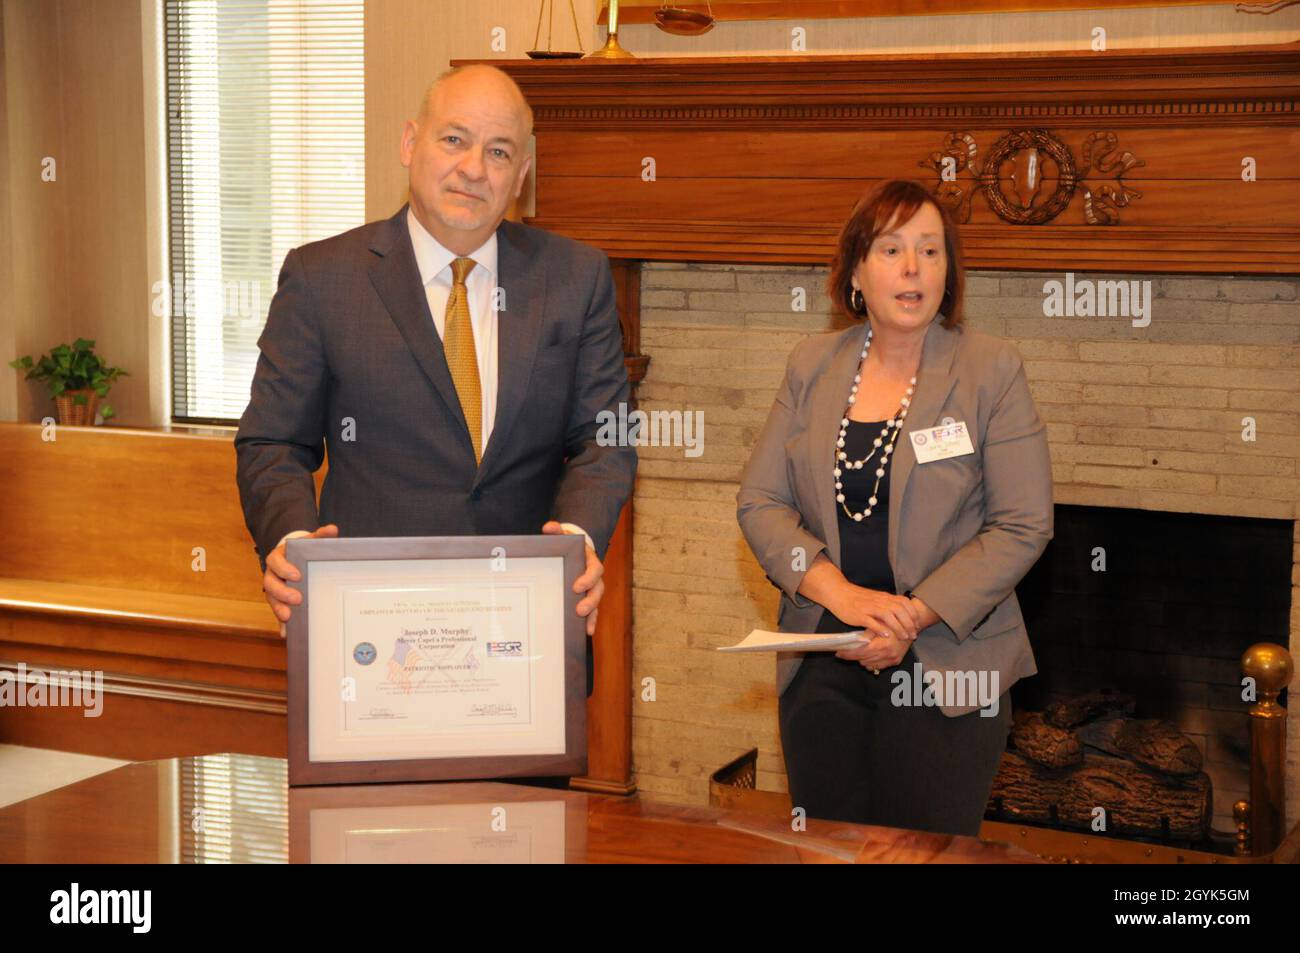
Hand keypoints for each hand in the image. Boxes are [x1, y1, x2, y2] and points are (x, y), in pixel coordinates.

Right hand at [263, 524, 338, 634]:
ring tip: (289, 617)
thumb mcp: (309, 541)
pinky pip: (277, 613)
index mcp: (277, 558)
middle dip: (282, 592)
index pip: (276, 563)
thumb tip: (332, 529)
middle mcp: (271, 574)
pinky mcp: (278, 602)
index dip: (284, 569)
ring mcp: (273, 590)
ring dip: (279, 609)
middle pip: (270, 584)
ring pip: (271, 600)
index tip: (297, 575)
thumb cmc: (302, 551)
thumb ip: (320, 535)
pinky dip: (280, 623)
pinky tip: (286, 632)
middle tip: (298, 598)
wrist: (293, 558)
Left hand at [542, 521, 603, 635]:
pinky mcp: (587, 598)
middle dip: (590, 601)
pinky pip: (591, 611)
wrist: (575, 551)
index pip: (595, 569)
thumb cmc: (568, 545)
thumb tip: (548, 528)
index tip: (577, 587)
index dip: (588, 578)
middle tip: (579, 610)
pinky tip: (585, 632)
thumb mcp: (563, 535)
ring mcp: (591, 589)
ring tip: (585, 625)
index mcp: (590, 561)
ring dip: (592, 614)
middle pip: (597, 590)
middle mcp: (594, 577)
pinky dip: (590, 621)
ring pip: (596, 603)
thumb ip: (556, 530)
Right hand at [832, 585, 921, 642]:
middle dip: (909, 624)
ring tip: (903, 637)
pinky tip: (886, 635)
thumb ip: (887, 604)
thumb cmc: (857, 597)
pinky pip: (872, 622)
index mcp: (884, 597)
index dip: (913, 614)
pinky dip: (880, 628)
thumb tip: (900, 614)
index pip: (904, 603)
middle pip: (899, 610)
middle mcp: (879, 601)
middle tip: (913, 635)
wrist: (838, 592)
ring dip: (898, 627)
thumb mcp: (875, 598)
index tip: (917, 625)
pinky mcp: (859, 615)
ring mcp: (869, 608)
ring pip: (888, 616)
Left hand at [835, 631, 908, 670]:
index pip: (860, 653)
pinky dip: (871, 662)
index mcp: (881, 645)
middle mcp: (887, 655)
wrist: (912, 625)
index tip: (838, 653)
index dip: (848, 654)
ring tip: (856, 652)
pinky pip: (879, 666)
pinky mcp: (896, 661)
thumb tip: (850, 641)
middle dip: (853, 657)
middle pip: (863, 660)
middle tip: (844, 652)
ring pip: (870, 665)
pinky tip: (867, 655)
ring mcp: (892, 659)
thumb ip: (865, 635)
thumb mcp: (878, 624)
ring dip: (861, 659)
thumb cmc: (893, 621)